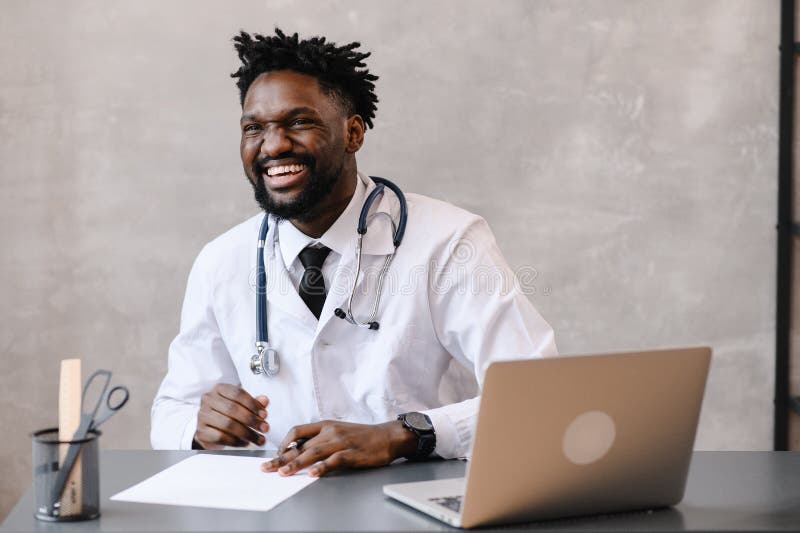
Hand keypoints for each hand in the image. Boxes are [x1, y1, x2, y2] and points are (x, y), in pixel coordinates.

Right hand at [193, 384, 268, 448]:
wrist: (209, 429)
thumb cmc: (226, 414)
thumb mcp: (240, 405)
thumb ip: (253, 403)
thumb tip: (264, 400)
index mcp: (219, 389)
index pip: (237, 393)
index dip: (253, 404)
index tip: (264, 415)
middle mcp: (208, 399)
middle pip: (232, 409)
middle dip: (251, 420)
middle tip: (264, 428)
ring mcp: (203, 415)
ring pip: (227, 424)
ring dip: (246, 433)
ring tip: (257, 438)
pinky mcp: (201, 431)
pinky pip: (221, 437)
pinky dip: (236, 441)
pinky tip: (245, 442)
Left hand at [261, 420, 416, 476]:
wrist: (388, 436)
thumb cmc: (362, 436)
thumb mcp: (338, 431)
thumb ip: (319, 440)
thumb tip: (299, 451)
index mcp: (325, 425)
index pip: (297, 431)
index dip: (283, 443)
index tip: (276, 456)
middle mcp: (330, 432)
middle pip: (300, 445)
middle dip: (282, 458)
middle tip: (267, 469)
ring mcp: (341, 442)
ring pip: (313, 453)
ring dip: (296, 464)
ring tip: (283, 473)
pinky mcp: (352, 452)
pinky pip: (333, 460)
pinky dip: (321, 468)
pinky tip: (312, 474)